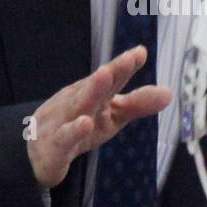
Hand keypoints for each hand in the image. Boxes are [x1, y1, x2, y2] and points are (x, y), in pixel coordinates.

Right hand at [26, 46, 171, 189]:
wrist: (37, 153)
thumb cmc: (78, 126)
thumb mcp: (110, 117)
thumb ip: (137, 104)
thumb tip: (169, 94)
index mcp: (93, 95)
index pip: (110, 78)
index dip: (124, 66)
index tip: (141, 53)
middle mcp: (77, 102)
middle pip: (94, 86)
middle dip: (111, 72)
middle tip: (128, 58)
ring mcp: (62, 122)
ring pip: (77, 106)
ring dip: (91, 90)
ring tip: (105, 75)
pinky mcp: (54, 146)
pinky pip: (64, 137)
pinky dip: (73, 130)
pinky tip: (85, 123)